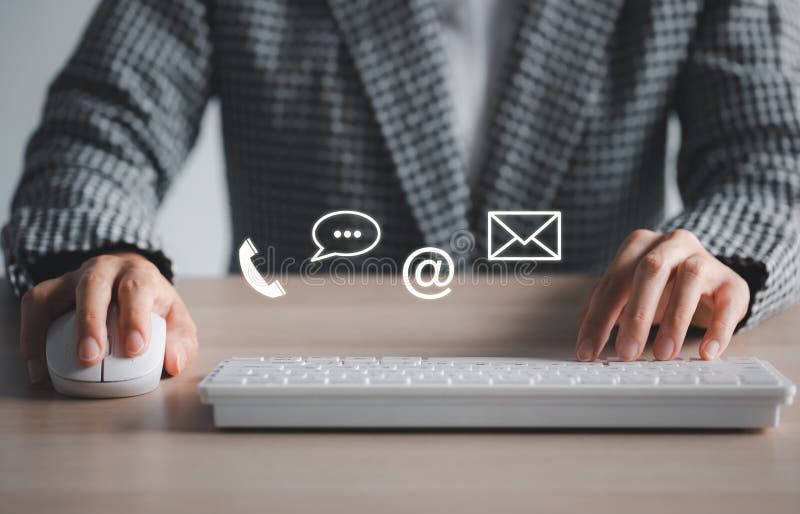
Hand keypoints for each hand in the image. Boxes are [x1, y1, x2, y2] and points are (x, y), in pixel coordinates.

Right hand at [20, 252, 196, 383]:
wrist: (130, 281)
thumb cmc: (153, 306)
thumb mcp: (176, 320)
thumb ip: (181, 342)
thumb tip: (174, 362)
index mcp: (139, 275)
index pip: (137, 289)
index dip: (135, 317)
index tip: (134, 348)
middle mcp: (105, 270)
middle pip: (93, 286)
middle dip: (90, 321)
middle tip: (91, 357)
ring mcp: (73, 278)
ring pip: (55, 292)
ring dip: (50, 329)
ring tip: (52, 367)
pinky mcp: (51, 292)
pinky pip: (34, 308)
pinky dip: (31, 336)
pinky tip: (37, 368)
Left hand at [575, 229, 749, 361]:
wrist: (709, 281)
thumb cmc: (661, 288)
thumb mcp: (630, 292)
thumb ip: (606, 306)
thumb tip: (582, 332)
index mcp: (639, 245)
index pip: (614, 281)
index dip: (599, 318)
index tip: (588, 351)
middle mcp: (672, 243)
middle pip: (650, 271)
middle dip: (636, 314)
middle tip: (626, 352)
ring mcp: (705, 258)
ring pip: (690, 279)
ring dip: (675, 320)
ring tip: (663, 355)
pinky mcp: (733, 282)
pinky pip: (728, 302)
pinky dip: (719, 328)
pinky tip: (708, 352)